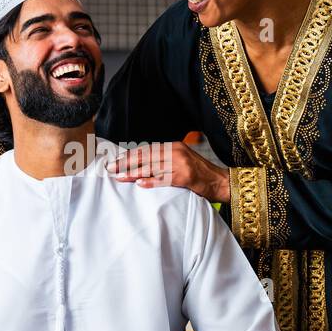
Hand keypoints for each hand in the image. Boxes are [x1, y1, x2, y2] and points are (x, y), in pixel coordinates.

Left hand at [107, 141, 229, 202]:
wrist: (221, 182)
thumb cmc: (199, 174)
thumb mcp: (181, 161)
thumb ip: (164, 161)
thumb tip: (140, 165)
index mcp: (173, 146)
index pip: (147, 150)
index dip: (130, 156)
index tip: (115, 161)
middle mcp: (176, 152)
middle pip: (146, 156)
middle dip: (127, 163)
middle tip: (111, 169)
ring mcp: (181, 164)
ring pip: (152, 167)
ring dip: (134, 173)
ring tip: (119, 177)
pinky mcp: (186, 176)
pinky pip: (164, 179)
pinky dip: (151, 181)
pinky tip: (140, 184)